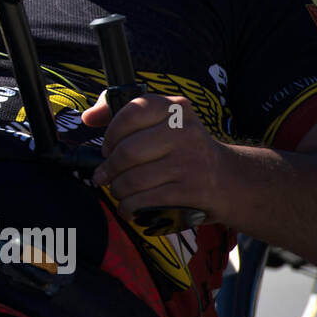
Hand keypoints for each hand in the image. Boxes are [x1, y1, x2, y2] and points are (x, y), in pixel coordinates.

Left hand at [79, 92, 229, 225]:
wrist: (229, 180)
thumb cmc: (182, 149)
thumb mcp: (162, 122)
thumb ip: (123, 114)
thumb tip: (88, 117)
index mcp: (175, 108)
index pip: (131, 112)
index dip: (110, 134)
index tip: (106, 148)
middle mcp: (185, 131)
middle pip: (127, 151)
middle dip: (108, 168)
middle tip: (104, 175)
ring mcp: (190, 162)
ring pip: (133, 180)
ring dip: (117, 190)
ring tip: (118, 190)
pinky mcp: (191, 191)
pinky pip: (145, 201)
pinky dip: (129, 207)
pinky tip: (128, 207)